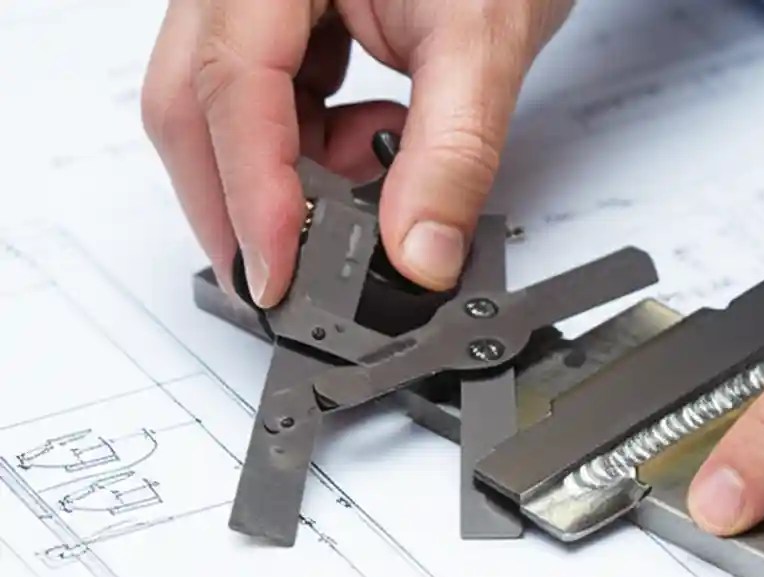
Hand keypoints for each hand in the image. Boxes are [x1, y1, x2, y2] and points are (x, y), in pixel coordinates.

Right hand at [141, 0, 571, 304]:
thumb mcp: (483, 43)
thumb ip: (452, 154)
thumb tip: (419, 256)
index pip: (231, 82)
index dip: (249, 190)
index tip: (278, 272)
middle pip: (195, 105)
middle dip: (242, 202)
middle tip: (291, 277)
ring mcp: (251, 3)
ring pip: (222, 114)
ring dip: (285, 178)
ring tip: (373, 179)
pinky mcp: (279, 27)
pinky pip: (266, 105)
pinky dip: (310, 152)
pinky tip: (371, 145)